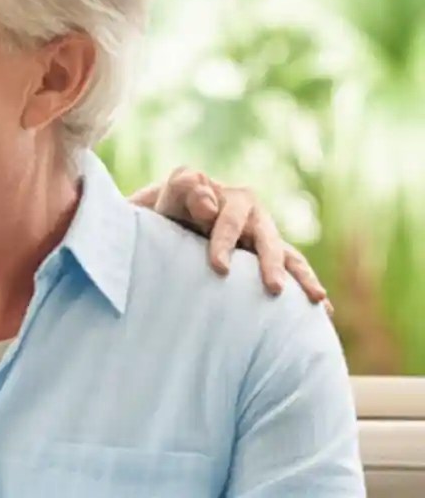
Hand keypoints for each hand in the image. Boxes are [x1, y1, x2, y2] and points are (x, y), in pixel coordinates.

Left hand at [131, 168, 330, 312]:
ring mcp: (267, 237)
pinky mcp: (271, 256)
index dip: (224, 243)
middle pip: (267, 240)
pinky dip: (308, 287)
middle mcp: (257, 217)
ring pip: (289, 256)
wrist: (182, 215)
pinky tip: (326, 311)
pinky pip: (294, 271)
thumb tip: (210, 205)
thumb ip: (186, 190)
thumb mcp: (175, 194)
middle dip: (271, 264)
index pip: (229, 222)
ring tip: (317, 299)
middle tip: (274, 289)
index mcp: (235, 198)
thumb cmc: (176, 206)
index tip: (220, 268)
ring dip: (303, 277)